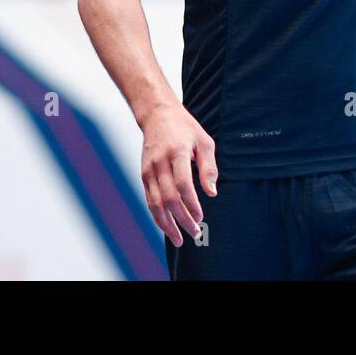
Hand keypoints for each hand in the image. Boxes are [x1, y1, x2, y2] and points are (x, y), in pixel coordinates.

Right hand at [138, 102, 217, 246]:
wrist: (157, 115)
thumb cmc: (185, 128)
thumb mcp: (204, 141)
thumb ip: (209, 167)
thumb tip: (212, 193)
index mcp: (177, 152)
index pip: (182, 183)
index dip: (191, 203)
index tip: (200, 217)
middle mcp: (160, 162)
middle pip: (169, 197)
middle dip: (181, 219)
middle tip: (194, 233)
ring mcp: (149, 170)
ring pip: (155, 203)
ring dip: (167, 224)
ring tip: (179, 239)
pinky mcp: (143, 174)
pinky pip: (149, 200)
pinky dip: (157, 216)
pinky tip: (167, 226)